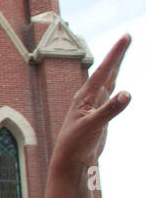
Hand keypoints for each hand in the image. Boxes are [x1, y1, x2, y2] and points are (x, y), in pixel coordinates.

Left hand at [51, 35, 130, 172]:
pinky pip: (110, 96)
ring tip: (122, 52)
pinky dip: (116, 88)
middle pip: (107, 71)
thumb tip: (127, 93)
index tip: (126, 37)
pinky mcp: (99, 116)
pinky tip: (117, 86)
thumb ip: (110, 109)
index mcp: (85, 96)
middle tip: (127, 37)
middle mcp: (88, 98)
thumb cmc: (75, 143)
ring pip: (109, 81)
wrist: (70, 160)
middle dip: (117, 55)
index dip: (116, 53)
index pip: (104, 70)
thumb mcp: (93, 125)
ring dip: (116, 67)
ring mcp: (94, 106)